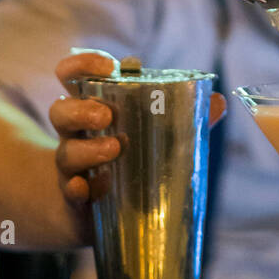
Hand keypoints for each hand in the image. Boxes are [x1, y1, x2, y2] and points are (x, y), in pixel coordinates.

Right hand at [50, 51, 226, 207]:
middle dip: (81, 109)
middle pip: (60, 111)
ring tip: (114, 149)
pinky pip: (69, 191)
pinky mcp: (74, 198)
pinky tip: (88, 188)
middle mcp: (75, 134)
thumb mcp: (152, 136)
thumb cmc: (126, 160)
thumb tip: (218, 102)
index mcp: (91, 109)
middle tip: (106, 115)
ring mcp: (71, 167)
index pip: (73, 76)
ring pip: (66, 152)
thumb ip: (183, 119)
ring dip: (87, 149)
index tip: (109, 66)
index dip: (83, 65)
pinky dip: (77, 189)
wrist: (96, 212)